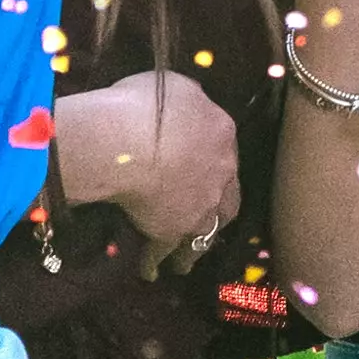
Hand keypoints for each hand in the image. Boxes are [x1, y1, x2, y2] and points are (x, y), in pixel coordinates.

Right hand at [51, 68, 241, 250]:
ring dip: (195, 248)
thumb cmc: (151, 105)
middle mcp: (220, 175)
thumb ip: (188, 103)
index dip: (215, 163)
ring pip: (204, 235)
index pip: (225, 152)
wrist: (130, 141)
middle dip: (221, 212)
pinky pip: (163, 253)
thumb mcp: (178, 87)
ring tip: (186, 262)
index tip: (208, 172)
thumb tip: (187, 108)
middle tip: (211, 222)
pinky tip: (150, 271)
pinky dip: (155, 263)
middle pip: (228, 200)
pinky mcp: (170, 232)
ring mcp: (199, 208)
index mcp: (223, 134)